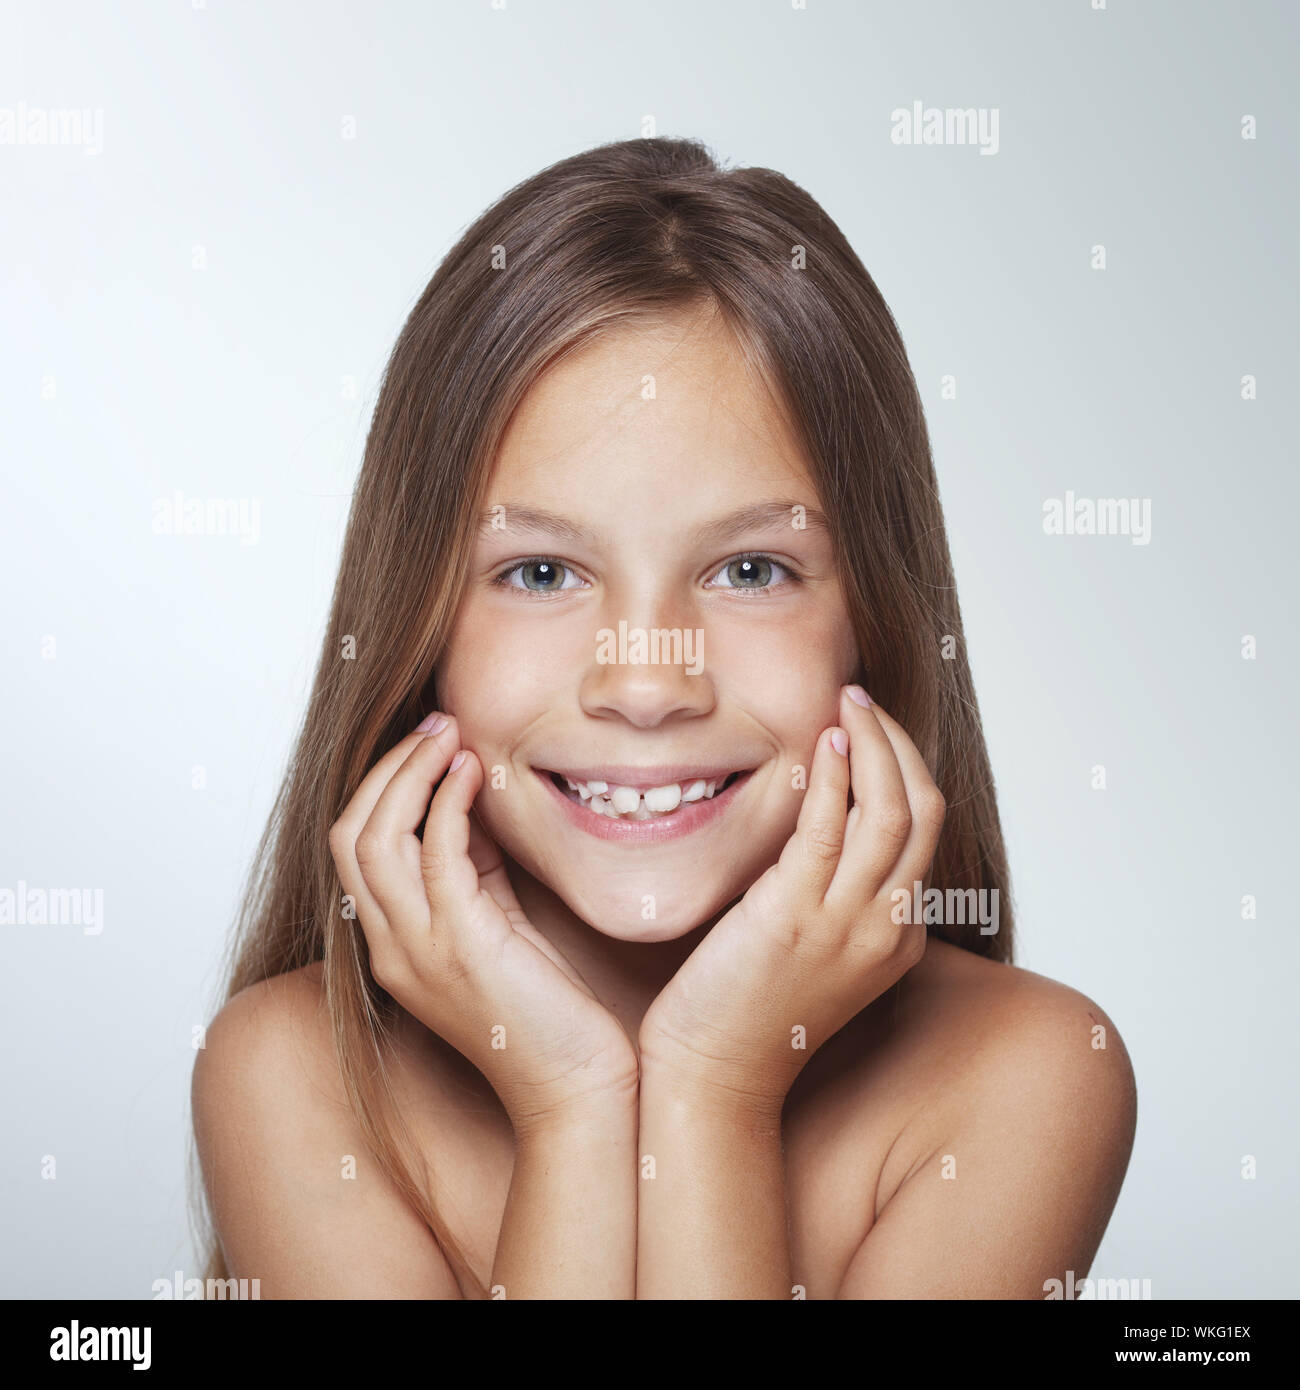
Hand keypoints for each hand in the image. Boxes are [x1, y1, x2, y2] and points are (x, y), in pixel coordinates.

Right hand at [328, 715, 637, 1126]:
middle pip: (348, 835)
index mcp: (394, 944)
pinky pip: (434, 854)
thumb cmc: (549, 1012)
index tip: (427, 742)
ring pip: (374, 839)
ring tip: (449, 734)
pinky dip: (447, 801)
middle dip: (387, 768)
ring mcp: (418, 950)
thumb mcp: (497, 926)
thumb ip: (472, 870)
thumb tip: (466, 798)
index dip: (383, 785)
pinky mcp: (462, 947)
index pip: (354, 848)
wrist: (577, 1087)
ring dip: (410, 774)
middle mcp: (391, 948)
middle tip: (435, 723)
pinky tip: (474, 773)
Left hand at [638, 685, 944, 1110]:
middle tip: (860, 698)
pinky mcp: (794, 918)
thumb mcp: (811, 946)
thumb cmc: (747, 1008)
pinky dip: (836, 780)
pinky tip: (823, 744)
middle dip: (898, 742)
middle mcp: (887, 929)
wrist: (713, 1075)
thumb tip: (818, 818)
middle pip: (925, 811)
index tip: (869, 728)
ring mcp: (848, 926)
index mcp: (898, 936)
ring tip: (847, 701)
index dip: (903, 766)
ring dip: (873, 745)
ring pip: (892, 812)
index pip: (925, 830)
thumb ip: (828, 887)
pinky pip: (832, 832)